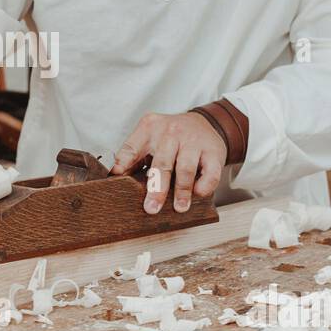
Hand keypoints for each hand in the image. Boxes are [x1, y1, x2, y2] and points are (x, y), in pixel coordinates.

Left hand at [110, 112, 226, 213]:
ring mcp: (193, 141)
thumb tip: (117, 177)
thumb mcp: (150, 138)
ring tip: (178, 207)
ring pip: (185, 168)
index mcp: (150, 128)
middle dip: (156, 188)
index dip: (124, 163)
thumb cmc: (171, 137)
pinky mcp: (213, 151)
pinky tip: (198, 193)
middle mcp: (171, 132)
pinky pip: (210, 171)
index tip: (117, 177)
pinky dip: (204, 184)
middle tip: (151, 208)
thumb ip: (134, 156)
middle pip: (161, 162)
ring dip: (181, 190)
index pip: (133, 147)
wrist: (203, 122)